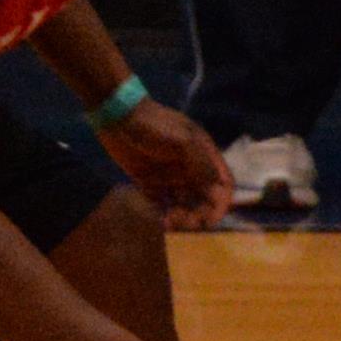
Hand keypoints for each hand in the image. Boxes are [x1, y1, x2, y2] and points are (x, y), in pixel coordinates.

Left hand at [97, 101, 232, 225]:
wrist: (118, 116)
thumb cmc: (154, 125)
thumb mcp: (183, 141)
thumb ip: (202, 164)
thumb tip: (217, 187)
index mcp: (204, 155)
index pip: (222, 184)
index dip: (221, 203)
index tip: (212, 220)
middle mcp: (190, 168)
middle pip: (203, 198)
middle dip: (199, 213)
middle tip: (187, 224)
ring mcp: (169, 176)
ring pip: (183, 203)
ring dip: (182, 216)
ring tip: (170, 222)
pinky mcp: (149, 182)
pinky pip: (161, 203)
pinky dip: (162, 214)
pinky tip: (159, 220)